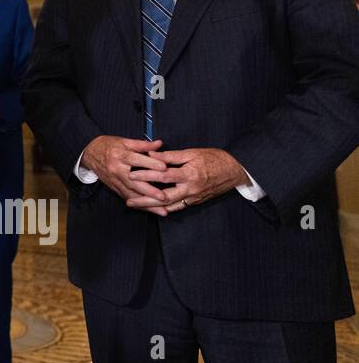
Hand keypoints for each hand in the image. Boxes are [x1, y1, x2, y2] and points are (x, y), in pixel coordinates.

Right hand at [81, 135, 169, 215]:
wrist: (90, 153)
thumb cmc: (108, 146)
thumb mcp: (124, 141)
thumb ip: (143, 144)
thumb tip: (160, 144)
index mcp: (119, 155)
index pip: (136, 160)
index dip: (151, 163)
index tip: (165, 168)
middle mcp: (116, 170)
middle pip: (134, 182)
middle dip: (149, 190)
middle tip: (163, 196)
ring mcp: (115, 181)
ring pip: (131, 194)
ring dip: (146, 203)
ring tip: (161, 209)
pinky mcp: (114, 188)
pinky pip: (128, 198)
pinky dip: (140, 205)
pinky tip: (151, 210)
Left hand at [130, 147, 249, 210]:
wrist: (234, 170)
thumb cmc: (214, 158)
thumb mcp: (192, 153)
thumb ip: (171, 156)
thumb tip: (151, 155)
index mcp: (189, 174)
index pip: (162, 176)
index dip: (146, 176)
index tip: (132, 175)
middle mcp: (190, 189)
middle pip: (163, 197)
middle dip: (144, 200)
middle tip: (129, 201)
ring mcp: (193, 197)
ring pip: (169, 206)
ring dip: (152, 207)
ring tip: (137, 206)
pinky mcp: (196, 202)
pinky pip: (178, 207)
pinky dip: (166, 209)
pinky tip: (155, 209)